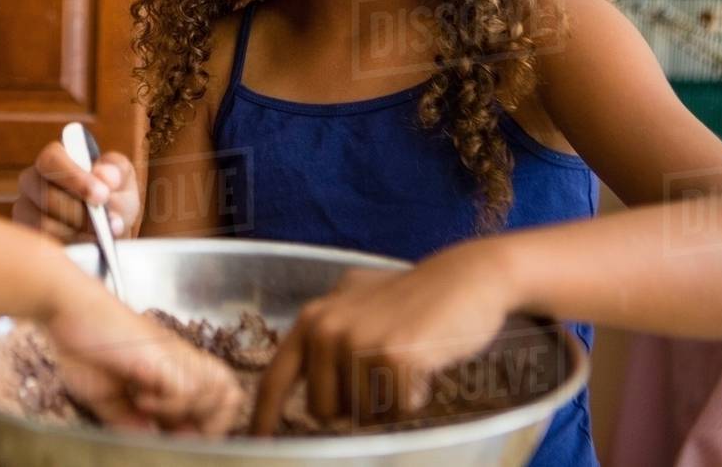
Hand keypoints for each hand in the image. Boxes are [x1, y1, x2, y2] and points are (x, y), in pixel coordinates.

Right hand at [13, 140, 140, 241]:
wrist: (107, 234)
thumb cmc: (112, 199)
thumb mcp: (122, 181)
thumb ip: (117, 172)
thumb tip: (105, 176)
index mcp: (52, 162)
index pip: (51, 160)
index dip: (75, 178)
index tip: (102, 195)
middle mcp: (32, 185)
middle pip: (46, 196)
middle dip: (81, 213)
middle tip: (109, 225)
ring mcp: (26, 214)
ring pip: (43, 226)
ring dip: (78, 235)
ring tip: (102, 240)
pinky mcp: (30, 241)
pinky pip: (44, 249)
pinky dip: (71, 250)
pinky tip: (89, 251)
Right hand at [45, 282, 242, 434]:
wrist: (67, 307)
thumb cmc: (81, 343)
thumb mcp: (105, 394)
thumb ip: (127, 419)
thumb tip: (148, 438)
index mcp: (170, 372)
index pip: (212, 402)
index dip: (204, 427)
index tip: (177, 440)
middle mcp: (179, 362)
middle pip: (230, 394)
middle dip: (212, 424)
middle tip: (179, 433)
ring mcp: (173, 357)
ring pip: (220, 392)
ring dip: (194, 414)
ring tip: (162, 418)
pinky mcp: (160, 356)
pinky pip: (186, 392)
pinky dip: (168, 406)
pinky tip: (141, 400)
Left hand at [252, 242, 516, 433]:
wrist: (465, 278)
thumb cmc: (413, 297)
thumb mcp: (355, 303)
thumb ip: (326, 334)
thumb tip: (309, 387)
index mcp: (313, 319)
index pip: (277, 377)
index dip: (264, 415)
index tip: (256, 442)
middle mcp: (327, 329)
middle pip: (324, 410)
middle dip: (354, 406)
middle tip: (382, 370)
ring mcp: (358, 342)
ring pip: (363, 414)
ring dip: (387, 401)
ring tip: (405, 361)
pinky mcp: (392, 357)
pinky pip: (396, 411)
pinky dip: (413, 398)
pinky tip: (424, 366)